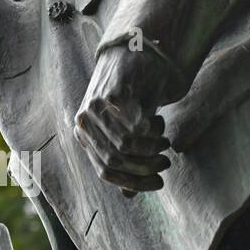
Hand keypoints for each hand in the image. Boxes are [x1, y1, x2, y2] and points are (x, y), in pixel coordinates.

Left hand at [73, 46, 171, 193]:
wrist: (131, 52)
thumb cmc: (130, 96)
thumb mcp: (125, 130)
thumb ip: (124, 160)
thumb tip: (128, 197)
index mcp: (83, 135)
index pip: (106, 172)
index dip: (134, 183)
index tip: (159, 183)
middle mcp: (84, 121)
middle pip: (116, 159)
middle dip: (145, 167)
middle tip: (166, 163)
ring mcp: (95, 106)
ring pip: (125, 144)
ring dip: (151, 149)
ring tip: (165, 143)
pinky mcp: (113, 92)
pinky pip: (133, 123)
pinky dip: (151, 130)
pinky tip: (159, 123)